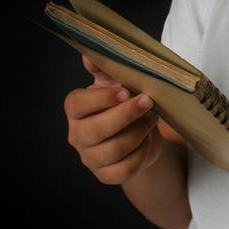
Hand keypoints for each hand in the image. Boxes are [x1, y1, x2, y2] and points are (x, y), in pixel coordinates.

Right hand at [63, 54, 161, 184]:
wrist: (140, 131)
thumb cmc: (125, 101)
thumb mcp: (116, 81)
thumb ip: (104, 67)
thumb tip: (90, 53)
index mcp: (76, 109)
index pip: (78, 104)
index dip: (101, 99)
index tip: (125, 90)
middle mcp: (77, 135)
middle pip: (95, 130)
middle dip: (126, 115)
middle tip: (148, 101)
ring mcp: (90, 158)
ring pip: (113, 150)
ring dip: (138, 132)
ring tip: (151, 119)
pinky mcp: (106, 175)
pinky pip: (125, 168)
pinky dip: (142, 153)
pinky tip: (148, 140)